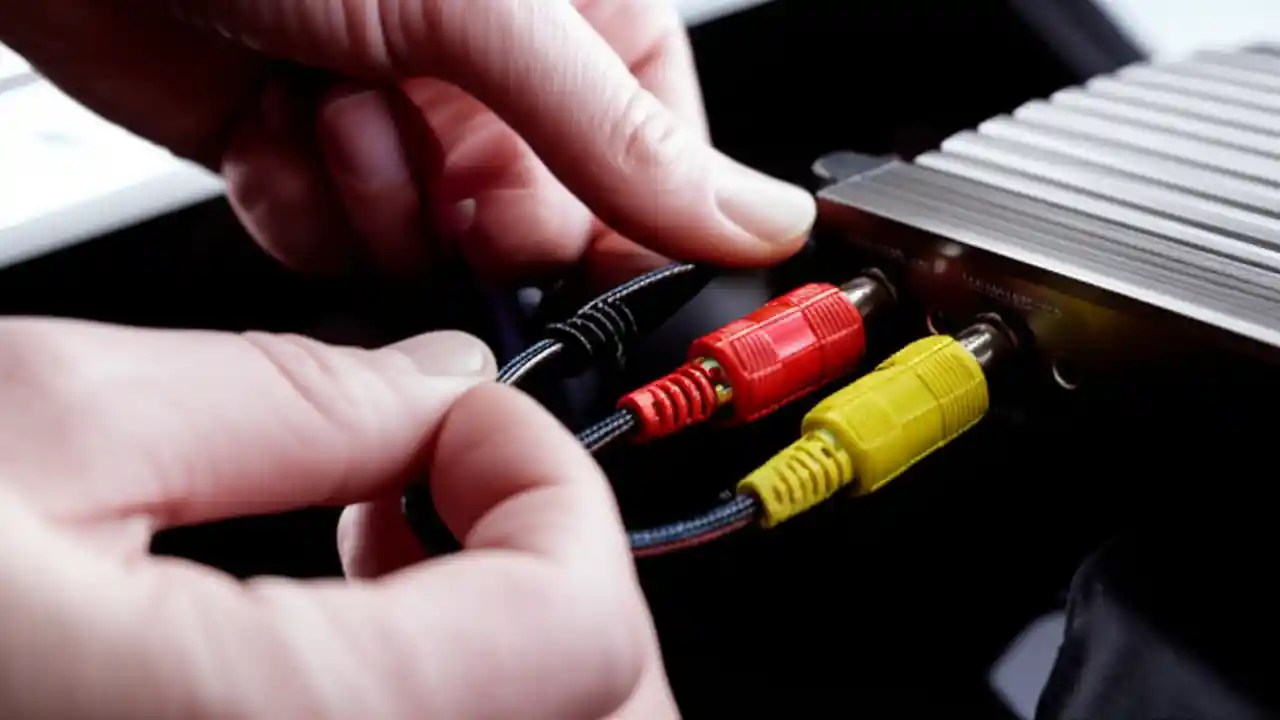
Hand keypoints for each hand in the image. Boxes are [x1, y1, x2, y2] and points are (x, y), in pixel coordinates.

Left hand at [0, 0, 813, 282]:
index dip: (634, 229)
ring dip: (376, 200)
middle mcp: (486, 69)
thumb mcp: (484, 12)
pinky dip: (302, 204)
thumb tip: (755, 215)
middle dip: (481, 212)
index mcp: (567, 17)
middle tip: (445, 164)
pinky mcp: (305, 158)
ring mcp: (394, 116)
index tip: (609, 287)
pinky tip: (275, 124)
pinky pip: (338, 245)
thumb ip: (620, 133)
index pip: (655, 158)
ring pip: (434, 247)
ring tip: (332, 102)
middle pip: (542, 221)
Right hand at [0, 320, 675, 717]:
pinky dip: (456, 701)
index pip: (579, 629)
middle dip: (553, 571)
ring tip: (387, 553)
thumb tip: (435, 390)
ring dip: (519, 641)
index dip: (553, 488)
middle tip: (446, 483)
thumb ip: (283, 402)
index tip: (474, 424)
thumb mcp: (32, 432)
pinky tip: (347, 639)